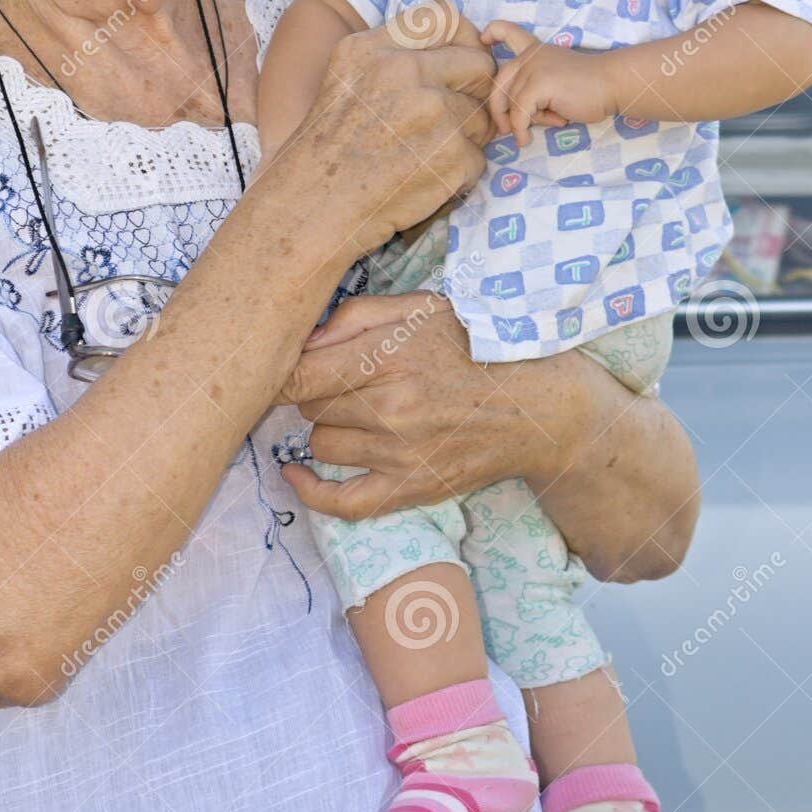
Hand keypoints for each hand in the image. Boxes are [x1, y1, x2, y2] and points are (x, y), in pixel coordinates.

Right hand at [274, 0, 496, 262]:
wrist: (310, 209)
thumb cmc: (325, 149)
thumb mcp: (344, 78)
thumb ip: (392, 53)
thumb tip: (460, 42)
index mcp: (374, 49)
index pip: (445, 17)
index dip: (460, 41)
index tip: (454, 65)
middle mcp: (404, 73)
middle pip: (479, 63)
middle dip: (471, 91)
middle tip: (448, 116)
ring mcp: (431, 114)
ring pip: (481, 116)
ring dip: (464, 137)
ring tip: (424, 154)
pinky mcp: (450, 157)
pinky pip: (478, 158)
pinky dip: (458, 173)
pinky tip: (423, 179)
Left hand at [276, 289, 586, 516]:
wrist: (533, 406)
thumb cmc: (474, 348)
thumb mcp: (420, 309)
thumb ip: (356, 316)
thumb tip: (303, 341)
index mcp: (388, 358)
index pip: (299, 373)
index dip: (280, 370)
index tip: (278, 366)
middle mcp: (390, 408)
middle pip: (309, 406)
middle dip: (317, 391)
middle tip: (342, 381)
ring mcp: (398, 454)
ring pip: (321, 444)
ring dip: (327, 429)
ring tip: (355, 412)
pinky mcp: (409, 489)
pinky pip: (341, 502)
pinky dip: (310, 489)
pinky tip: (295, 474)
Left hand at [480, 20, 616, 145]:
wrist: (613, 84)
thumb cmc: (589, 89)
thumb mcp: (555, 83)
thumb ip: (534, 91)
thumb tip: (514, 121)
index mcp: (536, 51)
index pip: (509, 31)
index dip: (492, 33)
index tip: (485, 39)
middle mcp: (531, 56)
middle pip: (499, 81)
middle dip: (497, 109)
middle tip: (503, 129)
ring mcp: (533, 68)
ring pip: (510, 103)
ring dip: (520, 123)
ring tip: (535, 130)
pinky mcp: (538, 84)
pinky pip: (519, 114)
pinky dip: (520, 130)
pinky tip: (526, 139)